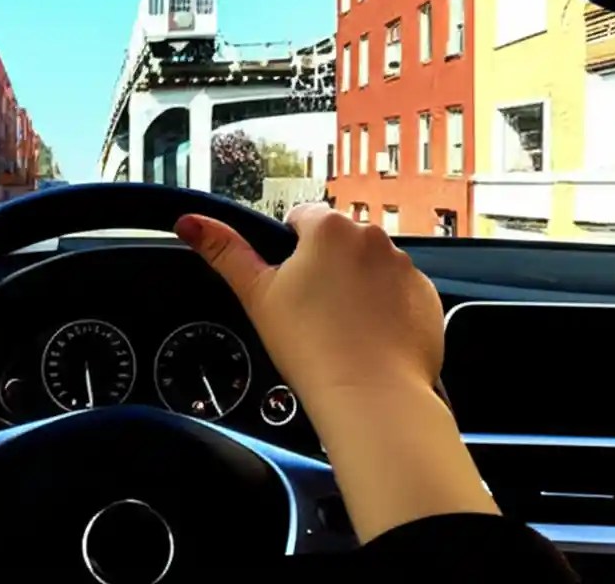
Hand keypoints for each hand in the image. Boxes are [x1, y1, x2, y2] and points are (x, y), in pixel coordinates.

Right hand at [176, 206, 494, 540]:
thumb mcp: (256, 295)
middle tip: (311, 314)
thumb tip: (189, 222)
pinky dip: (386, 310)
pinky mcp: (426, 296)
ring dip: (356, 288)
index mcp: (329, 228)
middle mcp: (372, 237)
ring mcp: (404, 266)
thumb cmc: (313, 348)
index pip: (300, 220)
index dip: (288, 254)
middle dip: (325, 269)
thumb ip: (223, 251)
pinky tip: (369, 339)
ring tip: (341, 330)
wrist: (371, 395)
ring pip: (369, 268)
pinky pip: (399, 294)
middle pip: (337, 243)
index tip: (289, 289)